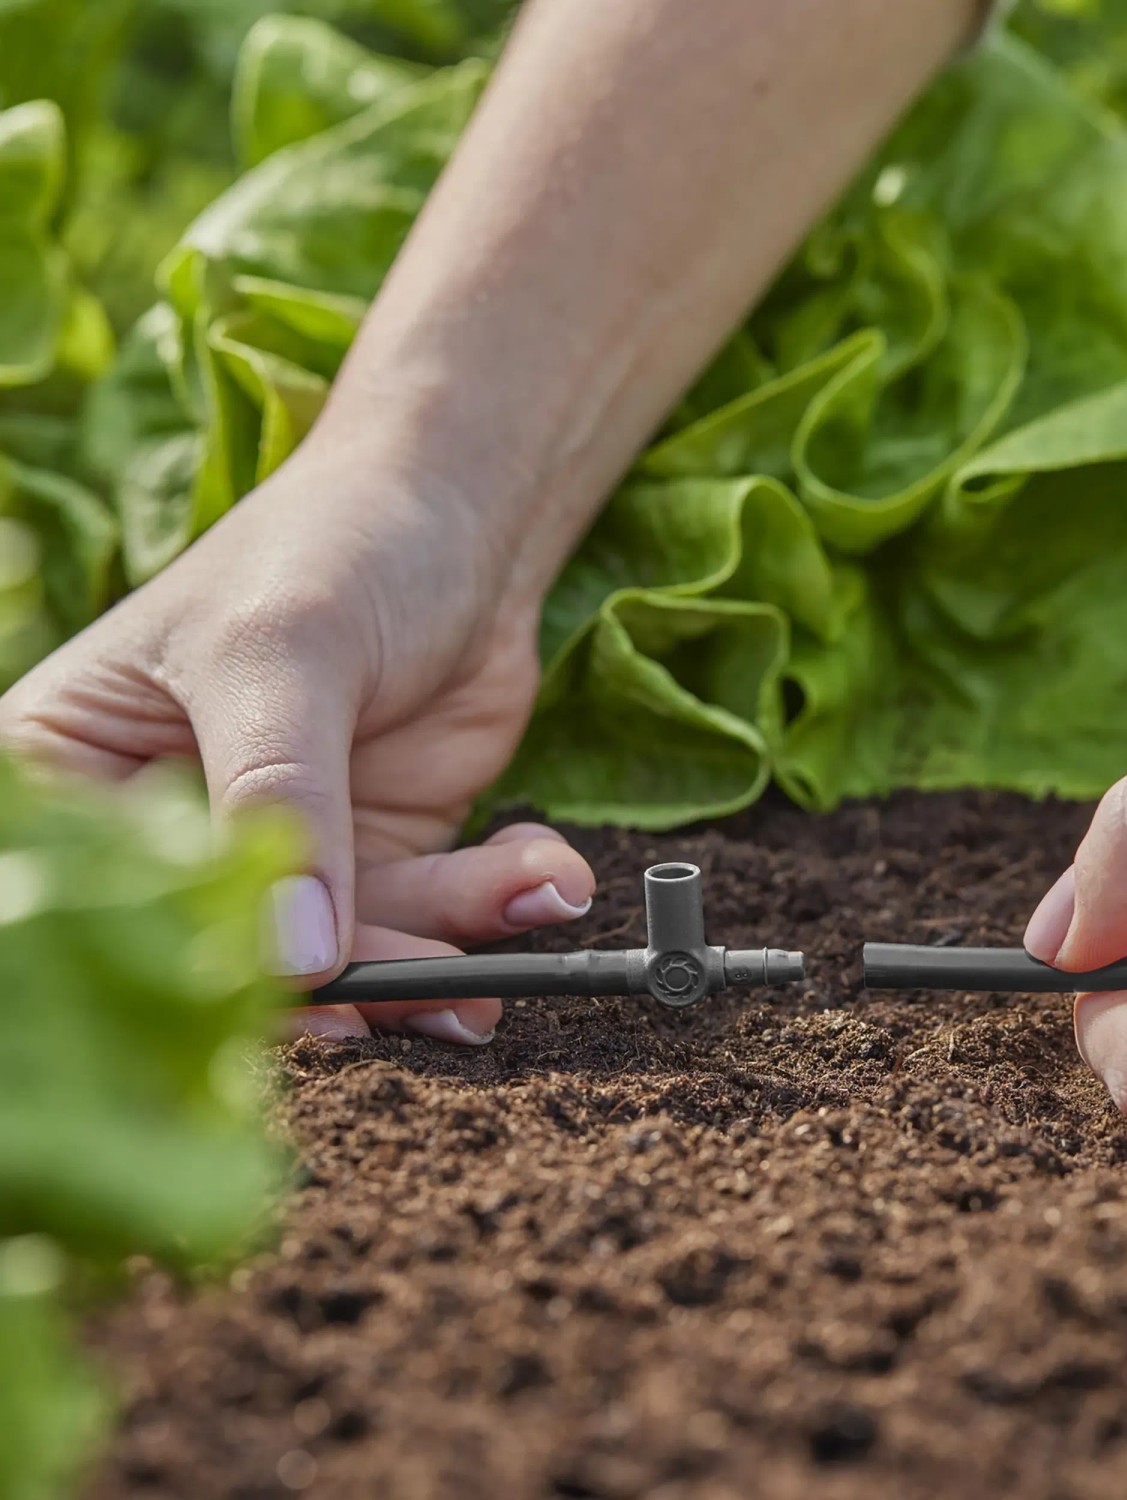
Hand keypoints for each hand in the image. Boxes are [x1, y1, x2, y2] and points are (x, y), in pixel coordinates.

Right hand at [0, 441, 594, 1042]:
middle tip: (440, 987)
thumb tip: (295, 957)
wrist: (460, 516)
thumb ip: (279, 799)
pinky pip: (430, 916)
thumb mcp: (282, 654)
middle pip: (239, 952)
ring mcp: (284, 852)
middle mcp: (173, 830)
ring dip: (449, 939)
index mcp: (77, 774)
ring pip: (353, 949)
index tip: (305, 989)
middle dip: (356, 972)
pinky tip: (542, 876)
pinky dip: (492, 903)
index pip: (116, 904)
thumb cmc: (334, 548)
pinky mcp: (377, 859)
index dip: (204, 963)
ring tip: (532, 896)